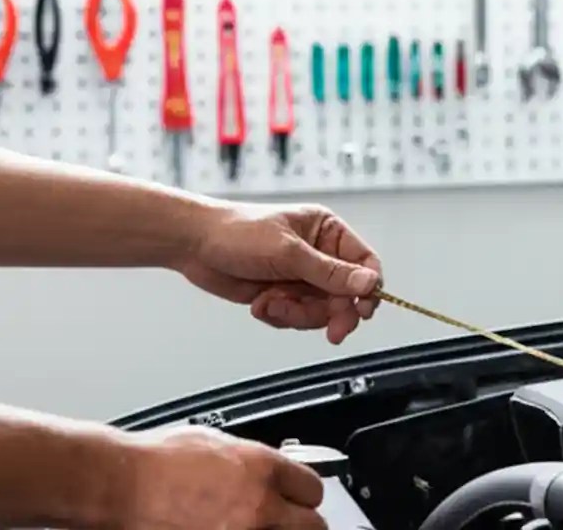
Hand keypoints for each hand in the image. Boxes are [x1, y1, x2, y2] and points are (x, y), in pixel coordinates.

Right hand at [112, 425, 325, 529]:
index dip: (304, 492)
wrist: (121, 488)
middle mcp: (259, 507)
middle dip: (302, 522)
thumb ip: (248, 460)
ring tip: (256, 527)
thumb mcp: (211, 442)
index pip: (312, 488)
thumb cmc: (154, 462)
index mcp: (261, 469)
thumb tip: (262, 468)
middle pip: (312, 526)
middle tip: (290, 521)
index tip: (299, 496)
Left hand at [178, 202, 382, 343]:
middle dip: (332, 313)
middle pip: (346, 294)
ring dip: (298, 314)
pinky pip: (296, 317)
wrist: (194, 245)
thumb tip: (368, 283)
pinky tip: (261, 303)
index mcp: (326, 230)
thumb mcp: (289, 252)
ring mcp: (300, 276)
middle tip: (332, 332)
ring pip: (320, 311)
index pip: (364, 262)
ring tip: (273, 303)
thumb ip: (330, 272)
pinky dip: (280, 315)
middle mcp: (318, 253)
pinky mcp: (282, 294)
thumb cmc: (237, 232)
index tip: (363, 311)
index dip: (367, 288)